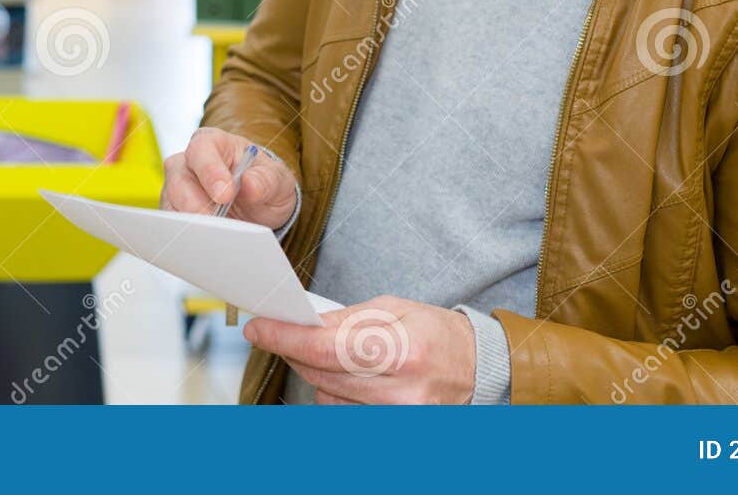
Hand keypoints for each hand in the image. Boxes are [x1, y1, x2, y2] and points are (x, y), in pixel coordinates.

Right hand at [160, 127, 297, 230]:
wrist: (259, 205)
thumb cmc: (263, 182)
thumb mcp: (277, 179)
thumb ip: (266, 180)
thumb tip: (250, 184)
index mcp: (213, 144)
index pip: (202, 150)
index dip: (210, 171)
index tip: (225, 195)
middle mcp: (189, 163)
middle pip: (179, 180)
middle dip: (196, 204)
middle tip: (215, 223)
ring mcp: (178, 188)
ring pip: (172, 205)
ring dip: (191, 224)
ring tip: (212, 240)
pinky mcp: (175, 212)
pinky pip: (172, 226)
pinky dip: (187, 237)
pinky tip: (204, 247)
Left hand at [243, 295, 476, 404]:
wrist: (477, 368)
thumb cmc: (438, 333)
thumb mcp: (395, 309)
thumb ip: (346, 318)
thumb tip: (303, 322)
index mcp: (401, 351)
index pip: (325, 348)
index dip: (285, 338)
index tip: (259, 329)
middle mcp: (398, 393)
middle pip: (320, 375)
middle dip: (295, 350)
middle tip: (284, 330)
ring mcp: (395, 417)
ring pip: (326, 396)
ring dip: (317, 372)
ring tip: (336, 351)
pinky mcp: (391, 428)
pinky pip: (342, 411)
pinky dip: (335, 391)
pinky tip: (350, 375)